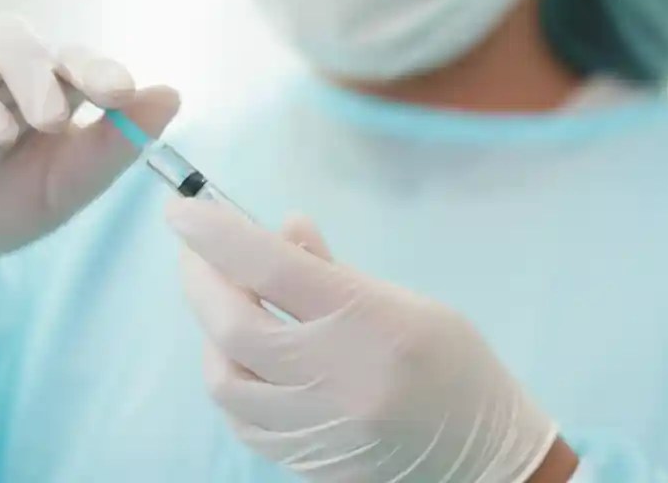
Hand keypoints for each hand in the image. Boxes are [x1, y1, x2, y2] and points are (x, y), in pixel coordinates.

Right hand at [0, 14, 179, 288]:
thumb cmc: (5, 210)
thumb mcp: (68, 188)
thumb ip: (115, 145)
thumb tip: (172, 94)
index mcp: (51, 90)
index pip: (81, 63)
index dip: (107, 70)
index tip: (130, 92)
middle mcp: (7, 74)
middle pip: (44, 41)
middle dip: (79, 64)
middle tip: (107, 95)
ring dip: (31, 71)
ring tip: (50, 120)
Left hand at [167, 198, 562, 482]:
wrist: (485, 463)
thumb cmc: (452, 366)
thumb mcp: (404, 301)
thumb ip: (329, 270)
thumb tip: (276, 227)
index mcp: (368, 321)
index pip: (271, 267)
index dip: (216, 235)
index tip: (182, 210)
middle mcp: (339, 377)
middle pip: (234, 325)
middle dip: (200, 278)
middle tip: (192, 250)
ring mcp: (319, 428)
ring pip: (225, 378)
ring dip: (210, 332)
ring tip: (221, 304)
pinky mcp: (306, 462)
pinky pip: (241, 419)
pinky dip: (229, 378)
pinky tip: (239, 355)